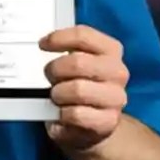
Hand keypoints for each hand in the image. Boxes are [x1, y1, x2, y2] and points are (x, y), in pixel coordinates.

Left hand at [40, 25, 129, 154]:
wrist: (93, 124)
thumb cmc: (79, 85)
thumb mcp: (75, 62)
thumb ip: (64, 48)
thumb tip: (42, 42)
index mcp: (110, 50)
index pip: (83, 35)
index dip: (59, 38)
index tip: (43, 44)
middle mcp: (117, 72)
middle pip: (77, 63)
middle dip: (55, 70)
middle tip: (50, 77)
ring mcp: (116, 98)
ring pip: (77, 89)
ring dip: (58, 94)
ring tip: (57, 97)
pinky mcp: (108, 121)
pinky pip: (76, 114)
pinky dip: (62, 113)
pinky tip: (62, 113)